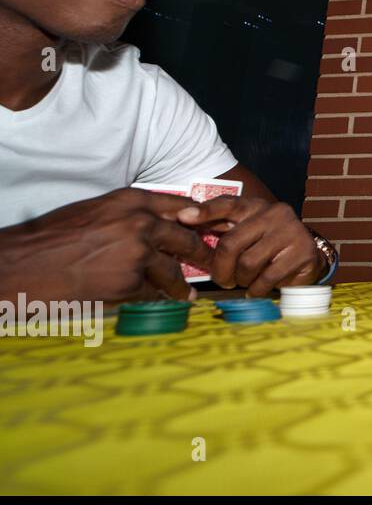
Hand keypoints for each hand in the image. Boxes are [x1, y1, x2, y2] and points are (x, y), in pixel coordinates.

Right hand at [0, 188, 209, 301]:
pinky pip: (153, 293)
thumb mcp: (95, 210)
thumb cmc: (54, 237)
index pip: (180, 205)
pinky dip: (156, 299)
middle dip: (202, 254)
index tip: (212, 227)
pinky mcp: (130, 282)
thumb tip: (158, 224)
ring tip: (188, 294)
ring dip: (182, 285)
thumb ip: (129, 213)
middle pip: (187, 239)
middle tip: (212, 262)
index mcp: (131, 200)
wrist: (25, 263)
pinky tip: (160, 304)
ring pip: (173, 271)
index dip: (199, 218)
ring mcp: (138, 253)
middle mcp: (141, 223)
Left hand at [178, 196, 321, 295]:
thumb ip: (222, 228)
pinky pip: (267, 278)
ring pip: (248, 264)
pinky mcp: (303, 253)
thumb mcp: (246, 233)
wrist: (310, 257)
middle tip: (222, 280)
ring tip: (244, 281)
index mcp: (257, 206)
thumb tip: (184, 222)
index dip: (205, 211)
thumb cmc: (268, 247)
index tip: (183, 217)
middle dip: (221, 268)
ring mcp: (291, 232)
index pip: (228, 204)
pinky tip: (257, 289)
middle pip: (231, 243)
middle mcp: (275, 214)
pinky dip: (257, 289)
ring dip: (241, 280)